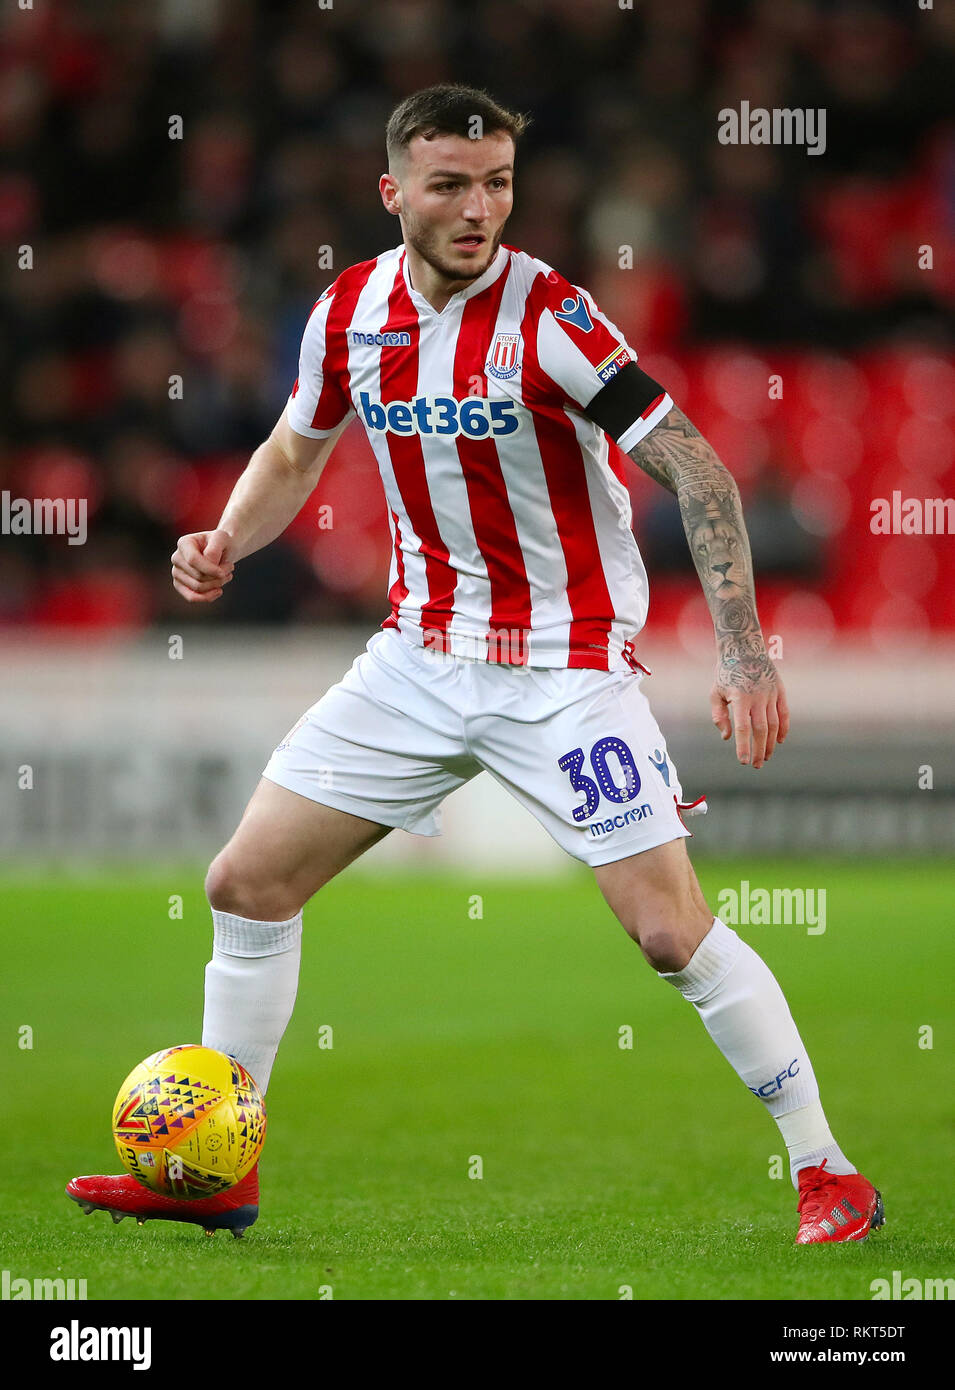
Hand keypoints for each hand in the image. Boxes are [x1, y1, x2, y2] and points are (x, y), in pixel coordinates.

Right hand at [171, 529, 234, 603]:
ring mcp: (177, 573)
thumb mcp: (222, 538)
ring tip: (227, 575)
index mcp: (184, 543)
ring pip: (198, 587)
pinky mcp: (180, 585)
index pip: (193, 560)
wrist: (221, 550)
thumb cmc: (221, 543)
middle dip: (219, 575)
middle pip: (198, 576)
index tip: (228, 571)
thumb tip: (208, 562)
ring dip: (217, 584)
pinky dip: (208, 597)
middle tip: (231, 568)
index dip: (210, 569)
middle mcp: (176, 558)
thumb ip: (214, 549)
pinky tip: (219, 591)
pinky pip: (192, 597)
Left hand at [710, 648, 789, 768]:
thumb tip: (726, 737)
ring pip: (774, 724)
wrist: (744, 648)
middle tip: (756, 765)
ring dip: (770, 743)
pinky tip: (778, 741)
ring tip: (765, 757)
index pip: (743, 728)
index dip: (744, 746)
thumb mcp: (715, 692)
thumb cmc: (726, 673)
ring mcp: (770, 694)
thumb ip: (719, 716)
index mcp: (740, 698)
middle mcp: (757, 697)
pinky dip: (783, 729)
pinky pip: (784, 713)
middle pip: (761, 730)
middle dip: (759, 750)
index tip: (743, 762)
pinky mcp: (780, 690)